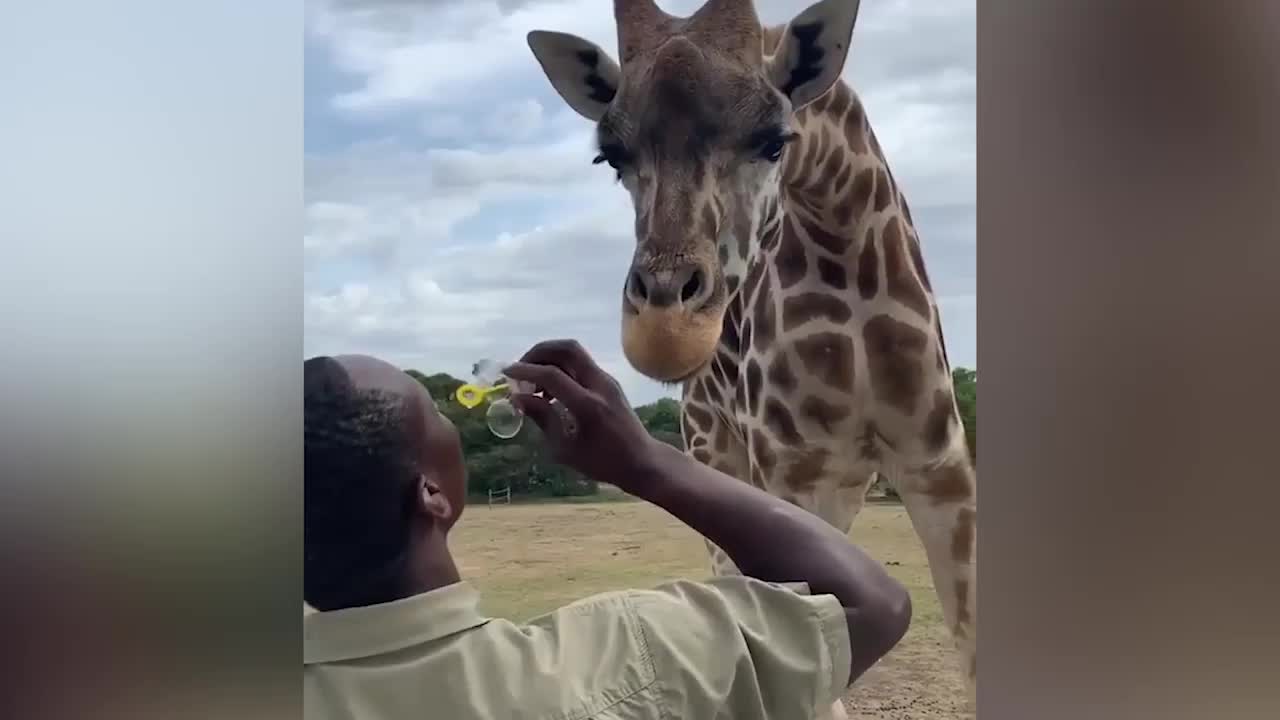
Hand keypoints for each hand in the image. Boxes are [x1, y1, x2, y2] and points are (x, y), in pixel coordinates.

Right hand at [504, 340, 659, 490]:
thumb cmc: (602, 463)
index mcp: (588, 405)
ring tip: (533, 384)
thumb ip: (542, 419)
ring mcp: (607, 381)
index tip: (507, 373)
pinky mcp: (609, 382)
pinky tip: (550, 389)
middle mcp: (600, 385)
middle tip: (521, 370)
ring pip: (575, 353)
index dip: (526, 371)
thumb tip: (518, 398)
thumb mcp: (565, 449)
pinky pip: (581, 364)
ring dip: (550, 359)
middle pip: (567, 348)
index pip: (553, 375)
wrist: (642, 461)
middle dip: (539, 352)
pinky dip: (561, 367)